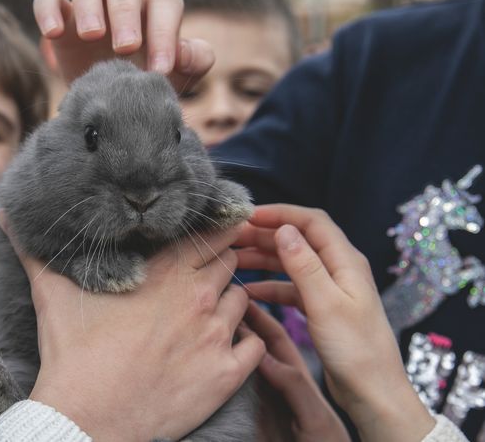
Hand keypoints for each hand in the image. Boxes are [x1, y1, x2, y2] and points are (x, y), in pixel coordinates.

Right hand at [2, 215, 264, 441]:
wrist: (88, 418)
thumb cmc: (72, 353)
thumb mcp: (52, 292)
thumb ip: (35, 248)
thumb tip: (6, 211)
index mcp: (167, 272)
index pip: (213, 232)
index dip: (212, 230)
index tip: (203, 236)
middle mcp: (199, 297)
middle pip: (231, 261)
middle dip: (218, 264)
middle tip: (198, 277)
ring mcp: (217, 337)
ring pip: (244, 301)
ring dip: (229, 302)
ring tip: (204, 314)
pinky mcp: (227, 375)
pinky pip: (258, 346)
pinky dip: (245, 343)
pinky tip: (221, 347)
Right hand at [32, 0, 213, 87]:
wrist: (111, 102)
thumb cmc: (147, 83)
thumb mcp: (176, 78)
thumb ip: (193, 62)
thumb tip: (184, 52)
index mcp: (156, 6)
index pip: (164, 3)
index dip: (164, 33)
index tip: (159, 70)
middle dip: (126, 10)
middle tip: (125, 48)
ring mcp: (89, 1)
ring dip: (89, 1)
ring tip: (92, 36)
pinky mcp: (60, 15)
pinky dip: (48, 9)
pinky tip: (53, 34)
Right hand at [235, 204, 434, 441]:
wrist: (373, 392)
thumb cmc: (356, 350)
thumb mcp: (326, 304)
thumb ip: (304, 265)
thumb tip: (284, 229)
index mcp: (346, 261)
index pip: (311, 222)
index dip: (279, 214)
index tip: (248, 216)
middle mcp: (339, 270)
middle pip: (298, 240)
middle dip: (264, 235)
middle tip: (232, 238)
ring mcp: (330, 289)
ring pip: (292, 263)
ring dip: (264, 259)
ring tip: (233, 261)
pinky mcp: (322, 309)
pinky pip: (291, 288)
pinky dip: (270, 286)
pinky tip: (249, 292)